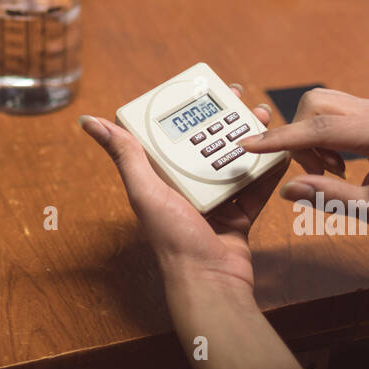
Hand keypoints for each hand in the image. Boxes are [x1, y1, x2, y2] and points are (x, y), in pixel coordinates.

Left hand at [79, 85, 282, 289]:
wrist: (210, 280)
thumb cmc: (171, 240)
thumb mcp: (144, 191)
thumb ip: (124, 154)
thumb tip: (89, 121)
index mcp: (163, 177)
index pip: (173, 133)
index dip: (187, 109)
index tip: (202, 88)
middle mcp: (188, 184)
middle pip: (209, 141)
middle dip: (225, 116)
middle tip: (240, 96)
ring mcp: (218, 197)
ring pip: (237, 157)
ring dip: (251, 135)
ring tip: (262, 115)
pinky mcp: (242, 210)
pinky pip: (258, 182)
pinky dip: (269, 165)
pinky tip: (279, 146)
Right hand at [236, 88, 368, 233]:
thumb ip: (330, 196)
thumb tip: (286, 188)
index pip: (319, 127)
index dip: (281, 138)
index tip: (249, 144)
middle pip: (316, 104)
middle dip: (300, 135)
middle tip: (316, 172)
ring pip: (322, 103)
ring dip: (311, 133)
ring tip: (329, 169)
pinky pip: (334, 112)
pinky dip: (323, 134)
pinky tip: (338, 163)